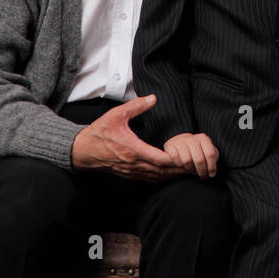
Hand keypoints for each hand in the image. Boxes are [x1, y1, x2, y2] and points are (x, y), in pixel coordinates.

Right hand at [70, 95, 187, 180]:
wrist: (82, 151)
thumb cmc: (99, 132)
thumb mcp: (116, 114)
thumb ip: (136, 106)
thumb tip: (153, 98)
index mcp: (133, 150)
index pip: (159, 159)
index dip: (175, 158)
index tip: (186, 154)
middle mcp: (134, 164)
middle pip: (162, 171)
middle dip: (179, 168)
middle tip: (195, 164)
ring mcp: (131, 171)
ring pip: (157, 177)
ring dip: (173, 174)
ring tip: (188, 169)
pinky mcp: (129, 174)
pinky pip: (150, 179)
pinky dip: (162, 177)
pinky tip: (171, 173)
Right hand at [164, 132, 219, 178]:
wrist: (181, 141)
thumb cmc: (197, 149)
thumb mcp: (207, 151)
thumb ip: (213, 157)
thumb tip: (212, 169)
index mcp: (203, 139)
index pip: (210, 154)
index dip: (212, 166)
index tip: (212, 174)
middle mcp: (192, 138)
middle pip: (199, 159)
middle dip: (202, 171)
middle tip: (202, 175)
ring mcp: (180, 141)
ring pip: (187, 161)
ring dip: (190, 168)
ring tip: (191, 169)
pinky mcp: (170, 146)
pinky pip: (176, 159)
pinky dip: (179, 165)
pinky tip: (182, 165)